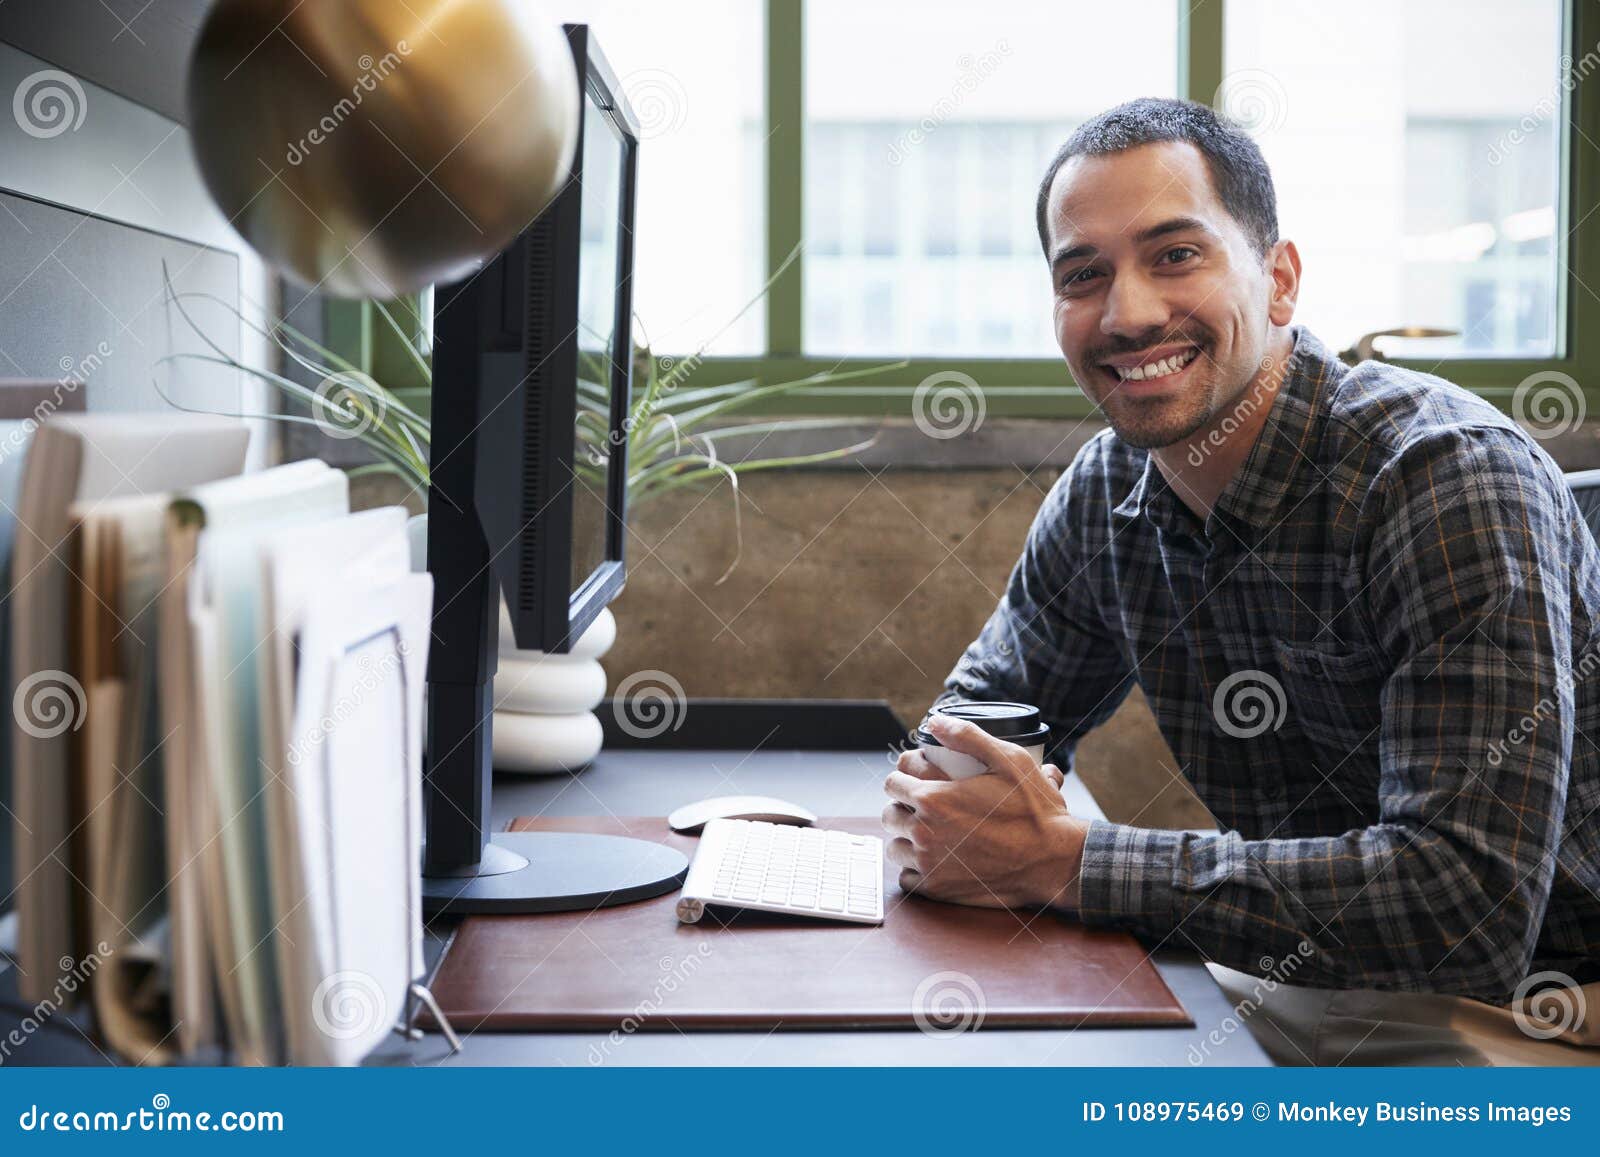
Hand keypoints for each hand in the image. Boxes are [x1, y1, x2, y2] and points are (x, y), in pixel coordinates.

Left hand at [882, 715, 1086, 910]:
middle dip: (902, 807)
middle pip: (890, 814)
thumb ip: (968, 736)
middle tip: (924, 806)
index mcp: (934, 798)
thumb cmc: (1034, 811)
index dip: (903, 776)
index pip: (893, 782)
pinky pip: (907, 878)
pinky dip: (916, 869)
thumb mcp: (1010, 760)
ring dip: (907, 838)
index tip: (916, 779)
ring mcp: (929, 864)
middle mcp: (925, 832)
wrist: (1052, 861)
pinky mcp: (938, 890)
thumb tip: (934, 723)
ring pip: (896, 847)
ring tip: (928, 833)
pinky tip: (934, 859)